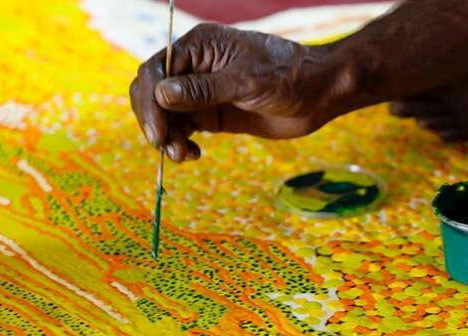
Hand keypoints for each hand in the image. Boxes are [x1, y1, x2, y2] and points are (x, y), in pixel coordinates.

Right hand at [129, 24, 339, 161]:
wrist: (318, 94)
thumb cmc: (287, 77)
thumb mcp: (246, 82)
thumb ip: (203, 90)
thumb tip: (162, 94)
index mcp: (199, 47)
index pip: (155, 71)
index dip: (149, 102)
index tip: (158, 132)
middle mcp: (195, 67)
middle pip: (152, 93)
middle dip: (154, 121)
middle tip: (166, 148)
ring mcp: (202, 92)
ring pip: (165, 115)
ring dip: (168, 137)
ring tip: (183, 155)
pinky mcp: (212, 114)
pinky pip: (183, 128)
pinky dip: (180, 143)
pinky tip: (192, 154)